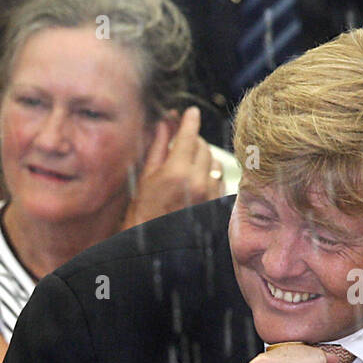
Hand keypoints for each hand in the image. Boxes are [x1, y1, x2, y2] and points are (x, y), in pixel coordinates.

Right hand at [122, 106, 223, 229]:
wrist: (155, 248)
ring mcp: (209, 194)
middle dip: (193, 142)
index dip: (190, 121)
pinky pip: (219, 179)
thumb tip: (165, 122)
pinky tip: (196, 184)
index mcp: (176, 172)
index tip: (190, 113)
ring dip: (203, 159)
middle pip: (203, 146)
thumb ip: (158, 147)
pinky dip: (209, 176)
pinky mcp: (216, 204)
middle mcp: (197, 182)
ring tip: (187, 168)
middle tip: (181, 146)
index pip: (190, 135)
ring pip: (214, 162)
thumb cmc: (142, 215)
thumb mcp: (145, 178)